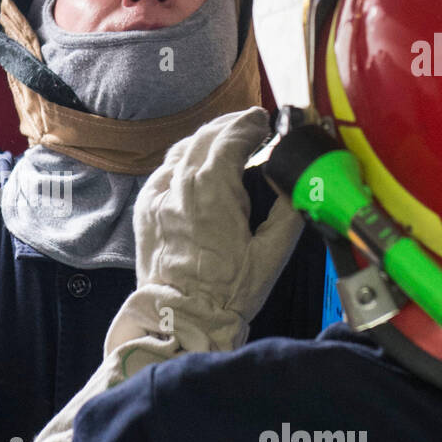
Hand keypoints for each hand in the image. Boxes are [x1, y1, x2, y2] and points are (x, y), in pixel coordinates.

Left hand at [105, 108, 302, 360]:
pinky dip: (183, 160)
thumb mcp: (272, 253)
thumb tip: (297, 181)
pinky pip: (164, 170)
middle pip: (206, 135)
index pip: (232, 136)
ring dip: (207, 139)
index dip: (252, 124)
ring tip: (228, 142)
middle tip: (253, 125)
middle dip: (231, 125)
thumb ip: (288, 210)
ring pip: (182, 149)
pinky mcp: (145, 209)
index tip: (267, 122)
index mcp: (213, 189)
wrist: (181, 318)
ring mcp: (157, 195)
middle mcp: (180, 184)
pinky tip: (196, 167)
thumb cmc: (228, 292)